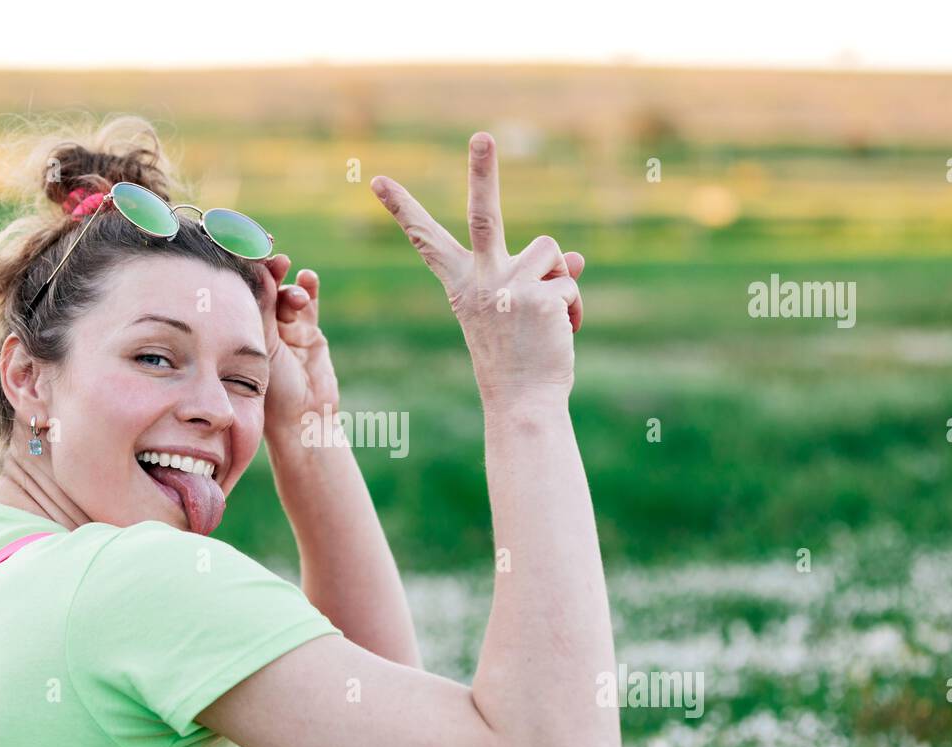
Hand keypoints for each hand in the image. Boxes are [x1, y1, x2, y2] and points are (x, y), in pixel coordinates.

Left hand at [255, 253, 339, 438]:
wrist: (304, 418)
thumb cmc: (274, 390)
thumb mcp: (263, 346)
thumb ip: (262, 309)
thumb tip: (261, 271)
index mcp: (239, 332)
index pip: (240, 294)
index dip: (245, 273)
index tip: (248, 256)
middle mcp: (261, 328)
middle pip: (264, 289)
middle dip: (269, 273)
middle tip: (273, 261)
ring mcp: (286, 329)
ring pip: (287, 295)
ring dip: (291, 290)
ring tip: (296, 299)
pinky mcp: (309, 332)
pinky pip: (309, 303)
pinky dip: (309, 287)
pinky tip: (308, 277)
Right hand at [371, 131, 585, 401]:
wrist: (522, 405)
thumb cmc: (515, 363)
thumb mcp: (517, 313)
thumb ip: (536, 279)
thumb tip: (574, 258)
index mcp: (461, 285)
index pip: (428, 240)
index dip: (404, 209)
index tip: (378, 179)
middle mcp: (479, 281)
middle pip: (483, 215)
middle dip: (482, 171)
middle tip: (482, 136)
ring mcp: (508, 287)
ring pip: (550, 253)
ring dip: (557, 282)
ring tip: (546, 321)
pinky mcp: (539, 297)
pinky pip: (570, 284)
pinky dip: (574, 310)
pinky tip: (561, 335)